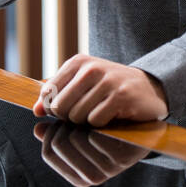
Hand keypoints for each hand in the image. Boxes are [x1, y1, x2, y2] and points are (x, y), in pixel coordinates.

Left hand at [33, 55, 168, 124]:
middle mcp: (92, 68)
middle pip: (60, 107)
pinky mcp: (121, 96)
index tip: (69, 109)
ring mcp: (107, 81)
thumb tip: (36, 111)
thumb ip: (57, 95)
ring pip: (77, 116)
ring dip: (87, 122)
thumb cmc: (110, 89)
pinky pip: (96, 121)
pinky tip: (113, 115)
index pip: (48, 93)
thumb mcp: (82, 85)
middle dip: (70, 117)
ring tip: (102, 112)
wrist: (150, 89)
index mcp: (78, 62)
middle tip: (87, 113)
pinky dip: (102, 124)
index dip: (54, 109)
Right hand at [33, 119, 149, 186]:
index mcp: (77, 176)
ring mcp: (108, 169)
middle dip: (64, 122)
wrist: (146, 125)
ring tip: (89, 112)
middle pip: (59, 143)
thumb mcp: (81, 131)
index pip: (48, 152)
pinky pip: (97, 136)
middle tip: (77, 112)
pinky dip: (96, 120)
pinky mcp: (124, 157)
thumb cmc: (108, 127)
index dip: (51, 130)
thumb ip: (58, 131)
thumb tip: (38, 128)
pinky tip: (104, 114)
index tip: (62, 119)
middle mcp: (91, 178)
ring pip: (76, 138)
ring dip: (79, 118)